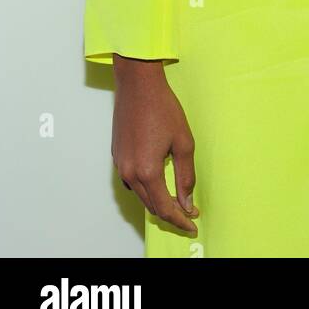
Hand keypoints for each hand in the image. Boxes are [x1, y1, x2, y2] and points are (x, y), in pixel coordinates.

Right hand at [111, 56, 200, 233]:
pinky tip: (158, 182)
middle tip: (189, 214)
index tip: (193, 225)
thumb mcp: (183, 142)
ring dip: (158, 201)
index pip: (165, 208)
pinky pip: (131, 181)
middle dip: (170, 213)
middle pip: (151, 205)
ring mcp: (120, 164)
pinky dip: (146, 188)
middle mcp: (129, 173)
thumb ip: (185, 176)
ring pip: (140, 194)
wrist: (137, 84)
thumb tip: (187, 201)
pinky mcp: (116, 156)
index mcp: (147, 172)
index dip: (180, 220)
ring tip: (176, 201)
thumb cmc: (162, 108)